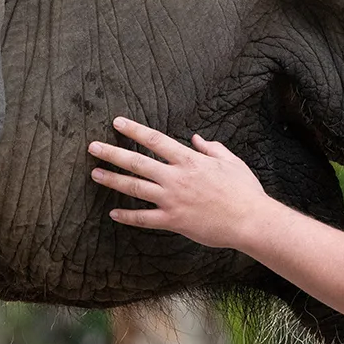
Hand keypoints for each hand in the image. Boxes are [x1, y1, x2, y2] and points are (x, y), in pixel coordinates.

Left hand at [88, 116, 273, 251]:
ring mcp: (172, 200)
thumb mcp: (230, 161)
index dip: (134, 130)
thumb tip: (196, 138)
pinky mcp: (173, 220)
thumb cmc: (244, 190)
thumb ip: (211, 148)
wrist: (250, 220)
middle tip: (93, 147)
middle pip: (137, 162)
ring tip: (95, 174)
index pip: (155, 140)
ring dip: (113, 180)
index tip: (117, 123)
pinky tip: (113, 213)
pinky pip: (145, 219)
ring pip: (136, 188)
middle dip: (113, 153)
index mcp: (189, 160)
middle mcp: (176, 178)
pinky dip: (128, 216)